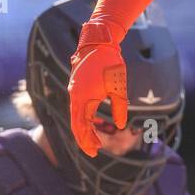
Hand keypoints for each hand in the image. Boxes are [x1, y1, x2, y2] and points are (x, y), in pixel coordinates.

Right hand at [67, 41, 127, 156]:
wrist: (99, 43)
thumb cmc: (111, 63)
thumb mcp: (119, 87)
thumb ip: (120, 107)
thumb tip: (121, 125)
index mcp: (84, 98)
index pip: (82, 126)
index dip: (88, 140)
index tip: (95, 151)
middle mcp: (75, 96)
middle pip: (76, 124)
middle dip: (84, 139)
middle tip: (94, 152)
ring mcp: (74, 91)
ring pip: (75, 116)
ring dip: (83, 129)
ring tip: (94, 141)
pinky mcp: (76, 86)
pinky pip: (77, 107)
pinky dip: (82, 118)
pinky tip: (91, 123)